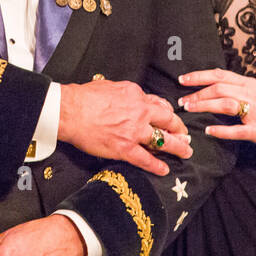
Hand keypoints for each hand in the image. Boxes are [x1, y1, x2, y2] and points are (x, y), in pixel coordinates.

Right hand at [57, 80, 190, 175]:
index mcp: (136, 95)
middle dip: (180, 129)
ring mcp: (134, 131)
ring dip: (177, 148)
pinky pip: (145, 159)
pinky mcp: (124, 148)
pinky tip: (164, 169)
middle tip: (186, 136)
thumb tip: (132, 97)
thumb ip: (126, 92)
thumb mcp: (111, 86)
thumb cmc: (84, 97)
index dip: (167, 112)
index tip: (170, 118)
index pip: (158, 104)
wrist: (70, 110)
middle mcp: (140, 112)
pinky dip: (156, 166)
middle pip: (168, 121)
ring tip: (185, 153)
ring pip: (163, 141)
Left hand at [177, 68, 255, 153]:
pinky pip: (237, 130)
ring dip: (204, 106)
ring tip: (189, 109)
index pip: (220, 75)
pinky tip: (209, 131)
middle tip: (182, 100)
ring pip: (225, 104)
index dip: (199, 76)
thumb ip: (240, 88)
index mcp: (251, 84)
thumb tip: (215, 85)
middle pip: (219, 88)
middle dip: (197, 93)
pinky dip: (221, 130)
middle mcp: (253, 95)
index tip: (182, 79)